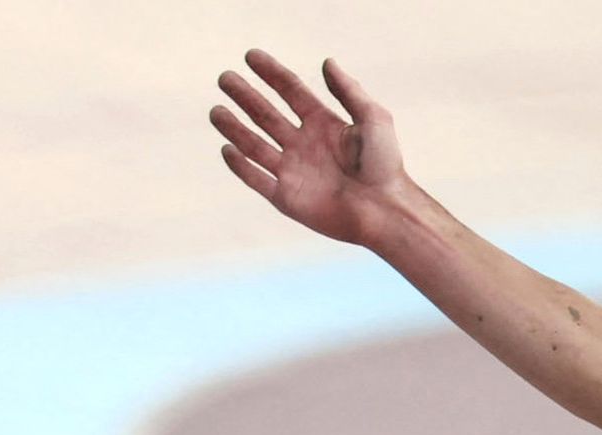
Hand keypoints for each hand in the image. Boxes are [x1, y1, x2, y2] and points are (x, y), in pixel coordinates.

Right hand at [211, 50, 407, 246]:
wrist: (385, 211)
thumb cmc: (384, 165)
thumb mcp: (374, 120)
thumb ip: (349, 91)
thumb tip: (326, 62)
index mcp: (323, 124)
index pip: (290, 91)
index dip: (271, 73)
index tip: (250, 56)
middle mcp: (304, 145)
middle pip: (265, 115)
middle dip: (244, 96)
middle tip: (225, 78)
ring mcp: (293, 171)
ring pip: (254, 145)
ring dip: (233, 127)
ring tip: (216, 111)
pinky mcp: (287, 198)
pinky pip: (256, 179)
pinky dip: (240, 166)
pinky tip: (228, 148)